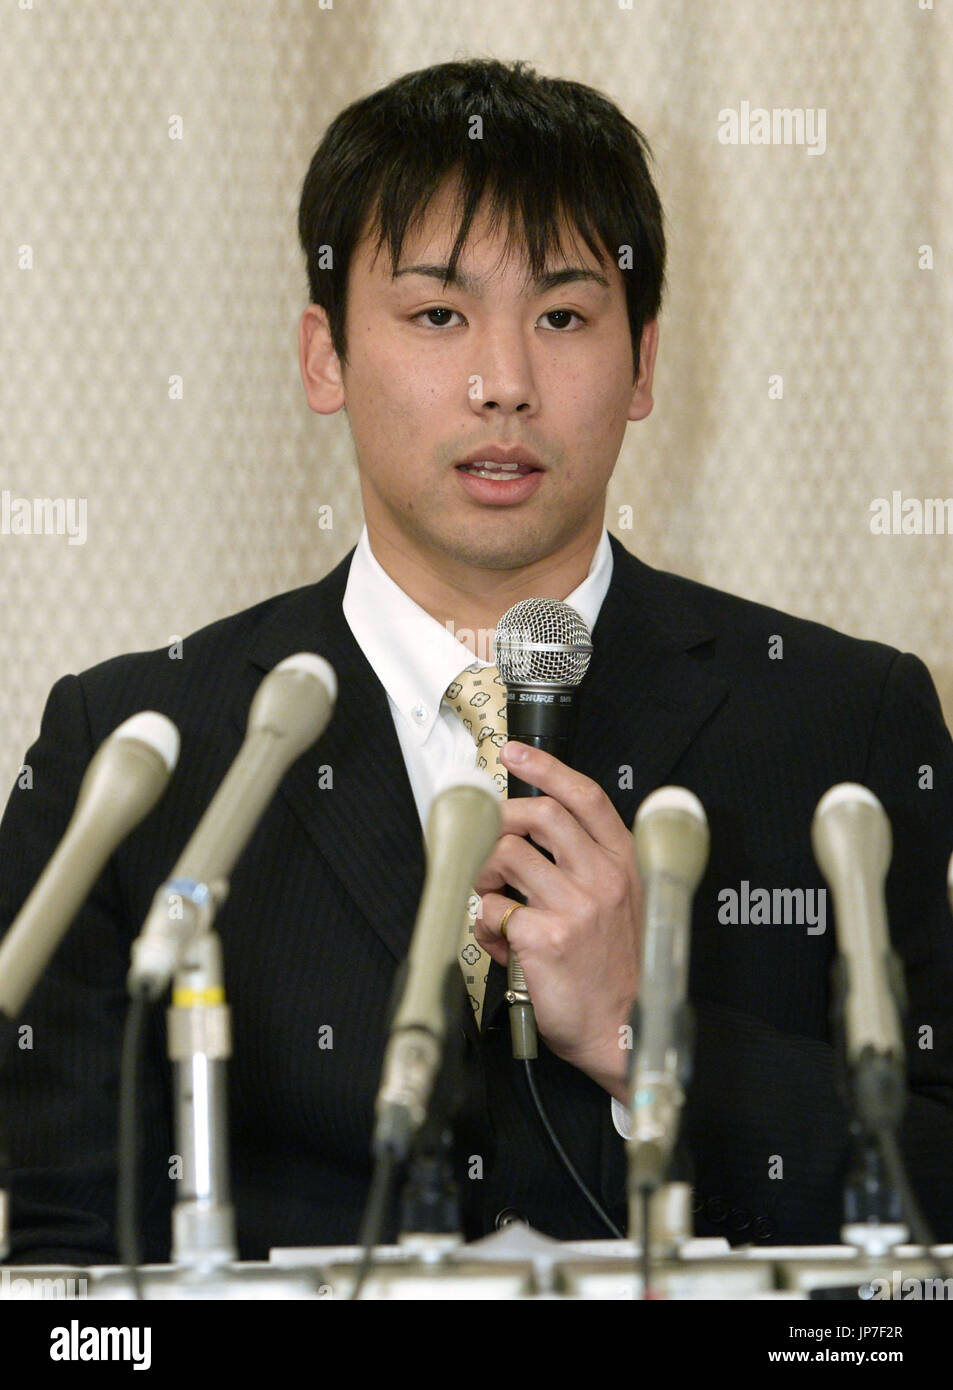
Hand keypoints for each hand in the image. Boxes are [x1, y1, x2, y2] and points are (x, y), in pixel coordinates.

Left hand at [472, 741, 642, 1101]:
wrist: (622, 1028)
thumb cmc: (614, 970)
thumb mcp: (621, 904)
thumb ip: (585, 866)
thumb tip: (527, 838)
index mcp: (623, 864)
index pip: (585, 797)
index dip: (546, 768)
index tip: (515, 754)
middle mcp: (603, 878)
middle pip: (539, 815)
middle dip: (501, 820)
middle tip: (490, 842)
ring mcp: (576, 906)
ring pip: (505, 856)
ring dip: (485, 873)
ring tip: (492, 896)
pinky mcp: (545, 937)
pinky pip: (492, 908)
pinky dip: (484, 922)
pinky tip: (499, 941)